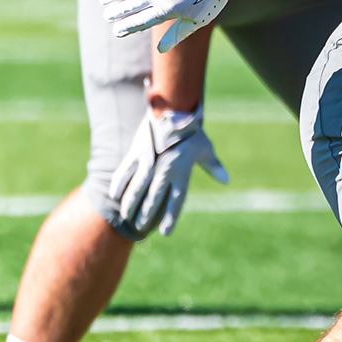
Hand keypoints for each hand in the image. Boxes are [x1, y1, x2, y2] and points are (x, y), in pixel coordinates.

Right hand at [109, 105, 229, 236]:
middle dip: (147, 214)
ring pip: (138, 188)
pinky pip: (126, 171)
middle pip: (155, 198)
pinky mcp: (137, 153)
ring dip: (131, 203)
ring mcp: (149, 162)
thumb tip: (226, 179)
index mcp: (182, 172)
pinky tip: (114, 195)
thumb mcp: (206, 149)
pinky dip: (120, 183)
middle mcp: (165, 170)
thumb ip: (214, 166)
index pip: (176, 201)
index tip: (165, 232)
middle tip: (141, 228)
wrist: (175, 110)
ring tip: (126, 216)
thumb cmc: (192, 131)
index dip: (170, 217)